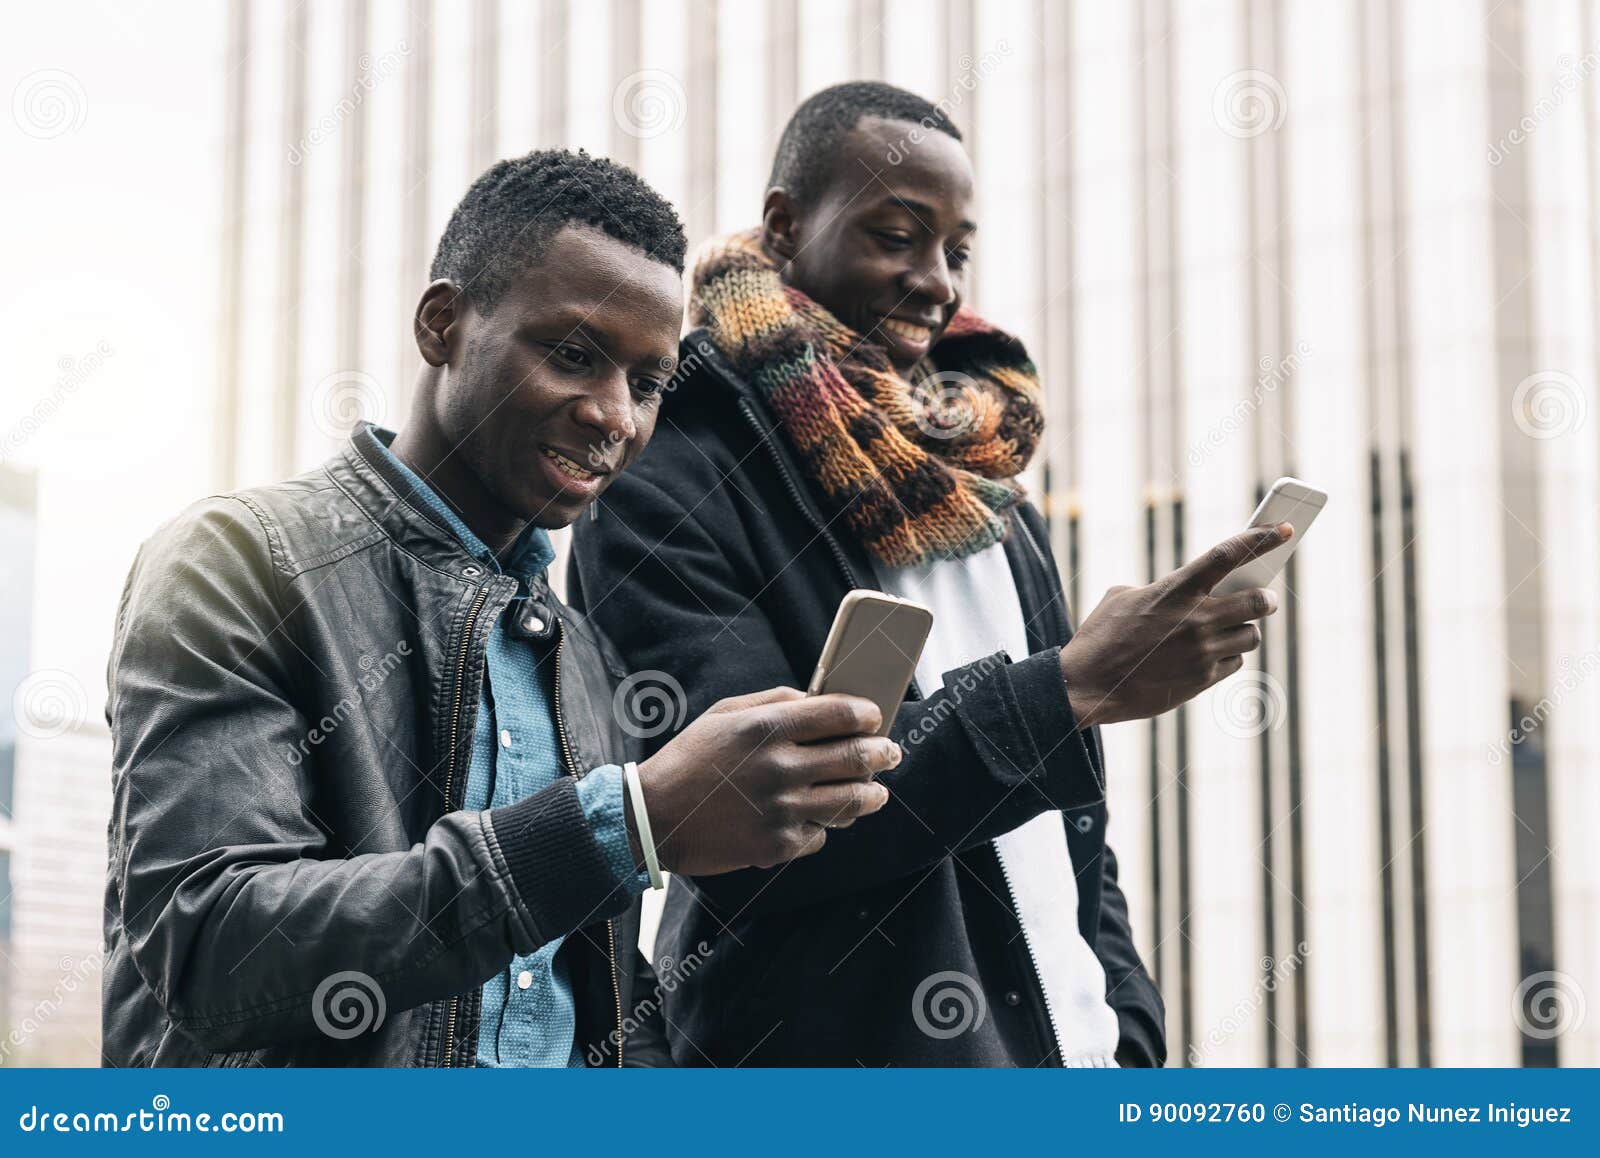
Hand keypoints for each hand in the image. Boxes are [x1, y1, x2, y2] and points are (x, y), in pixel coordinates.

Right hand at [632, 687, 899, 875]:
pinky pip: (821, 835)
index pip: (840, 713)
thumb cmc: (692, 758)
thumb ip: (775, 702)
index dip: (868, 714)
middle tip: (891, 753)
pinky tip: (816, 817)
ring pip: (852, 801)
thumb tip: (819, 698)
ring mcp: (780, 809)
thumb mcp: (726, 714)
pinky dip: (823, 826)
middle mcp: (779, 767)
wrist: (654, 817)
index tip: (874, 718)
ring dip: (872, 794)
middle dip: (883, 753)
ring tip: (875, 791)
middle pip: (856, 757)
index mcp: (767, 728)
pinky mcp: (776, 846)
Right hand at [1059, 523, 1290, 728]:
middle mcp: (1195, 619)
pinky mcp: (1202, 680)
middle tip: (1263, 599)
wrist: (1088, 686)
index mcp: (1175, 590)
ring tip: (1223, 632)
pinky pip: (1234, 663)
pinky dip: (1227, 658)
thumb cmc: (1100, 638)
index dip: (1260, 538)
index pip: (1227, 554)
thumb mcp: (1122, 598)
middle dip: (1265, 599)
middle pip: (1258, 602)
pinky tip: (1206, 657)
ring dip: (1243, 631)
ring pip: (1251, 636)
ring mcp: (1202, 651)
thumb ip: (1160, 590)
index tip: (1284, 530)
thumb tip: (1180, 594)